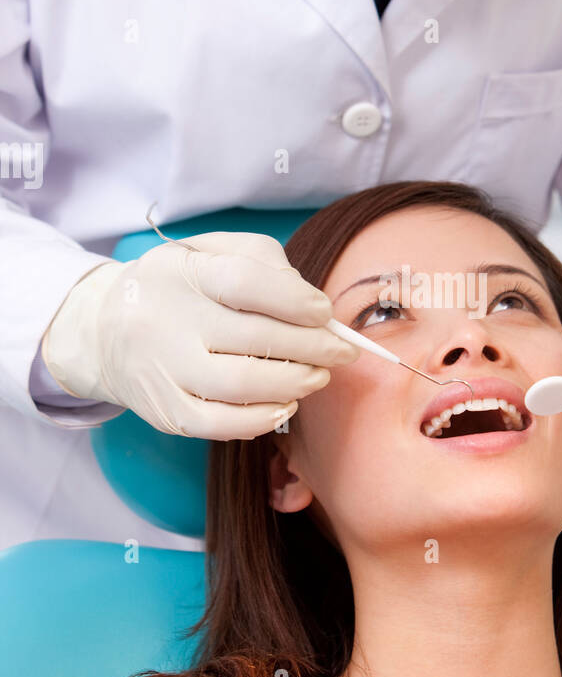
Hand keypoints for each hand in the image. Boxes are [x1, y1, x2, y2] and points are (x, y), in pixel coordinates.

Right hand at [41, 232, 358, 438]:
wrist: (105, 331)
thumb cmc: (179, 287)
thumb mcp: (210, 251)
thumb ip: (263, 261)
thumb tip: (312, 303)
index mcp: (180, 272)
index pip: (245, 282)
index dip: (295, 299)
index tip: (324, 311)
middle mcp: (167, 321)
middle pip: (254, 337)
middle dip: (313, 347)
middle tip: (342, 351)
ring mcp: (164, 370)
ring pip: (242, 384)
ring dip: (295, 382)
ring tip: (318, 376)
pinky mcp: (165, 412)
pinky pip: (220, 424)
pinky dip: (263, 418)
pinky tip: (286, 404)